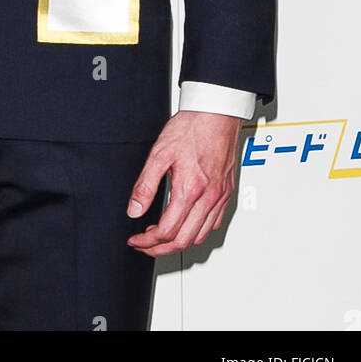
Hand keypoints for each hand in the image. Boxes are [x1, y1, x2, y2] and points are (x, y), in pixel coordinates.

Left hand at [125, 110, 241, 256]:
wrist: (217, 112)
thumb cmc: (191, 127)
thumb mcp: (159, 153)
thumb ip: (145, 184)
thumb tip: (134, 208)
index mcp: (190, 189)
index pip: (166, 231)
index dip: (147, 241)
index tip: (135, 239)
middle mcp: (208, 197)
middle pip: (183, 240)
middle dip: (159, 249)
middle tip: (144, 244)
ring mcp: (219, 196)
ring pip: (200, 236)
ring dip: (178, 243)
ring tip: (161, 237)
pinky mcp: (226, 192)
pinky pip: (214, 224)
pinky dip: (197, 232)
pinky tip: (186, 224)